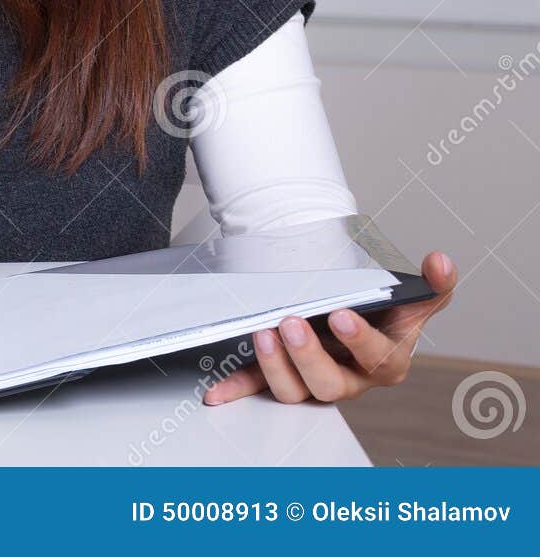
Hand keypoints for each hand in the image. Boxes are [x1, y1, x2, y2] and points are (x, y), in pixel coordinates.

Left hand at [204, 251, 456, 405]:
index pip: (378, 360)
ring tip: (263, 332)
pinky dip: (237, 389)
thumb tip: (441, 262)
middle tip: (291, 324)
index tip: (342, 315)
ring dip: (275, 366)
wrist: (352, 317)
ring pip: (295, 391)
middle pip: (330, 384)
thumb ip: (431, 285)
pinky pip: (258, 388)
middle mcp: (347, 379)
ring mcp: (311, 381)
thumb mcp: (409, 299)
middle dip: (309, 356)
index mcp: (384, 362)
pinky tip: (216, 393)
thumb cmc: (382, 315)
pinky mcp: (281, 377)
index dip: (361, 341)